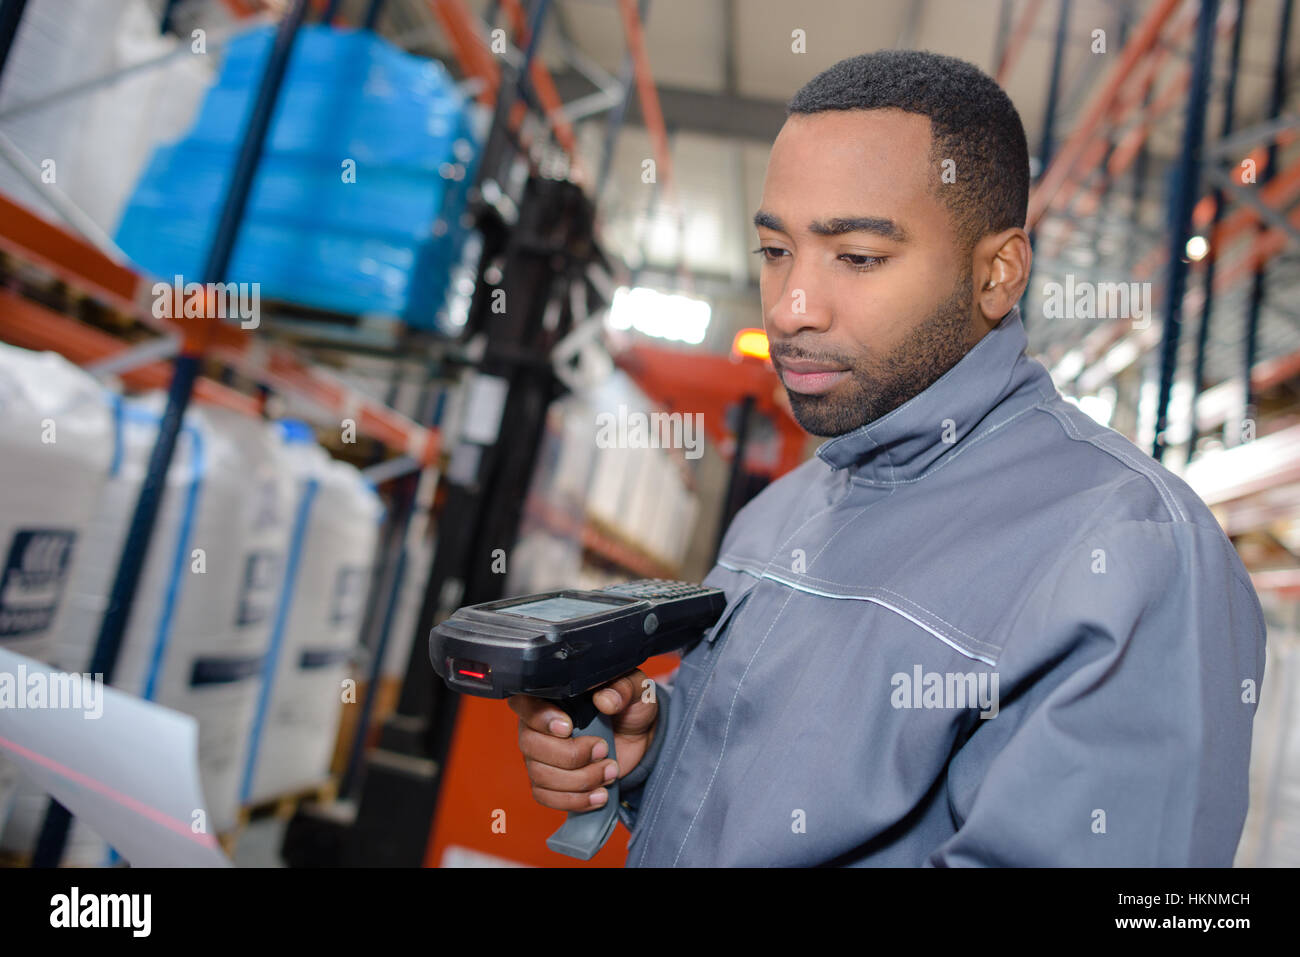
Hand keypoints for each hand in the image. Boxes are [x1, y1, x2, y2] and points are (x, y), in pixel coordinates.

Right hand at [508, 669, 658, 811]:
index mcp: (550, 696)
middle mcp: (537, 725)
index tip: (568, 727)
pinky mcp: (549, 782)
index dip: (541, 718)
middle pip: (532, 745)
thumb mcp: (635, 691)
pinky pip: (547, 797)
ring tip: (610, 772)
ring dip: (580, 780)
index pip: (525, 704)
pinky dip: (575, 800)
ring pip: (540, 775)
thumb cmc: (628, 707)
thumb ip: (623, 689)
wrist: (635, 738)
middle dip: (572, 755)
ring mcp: (540, 756)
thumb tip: (605, 700)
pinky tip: (599, 795)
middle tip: (604, 749)